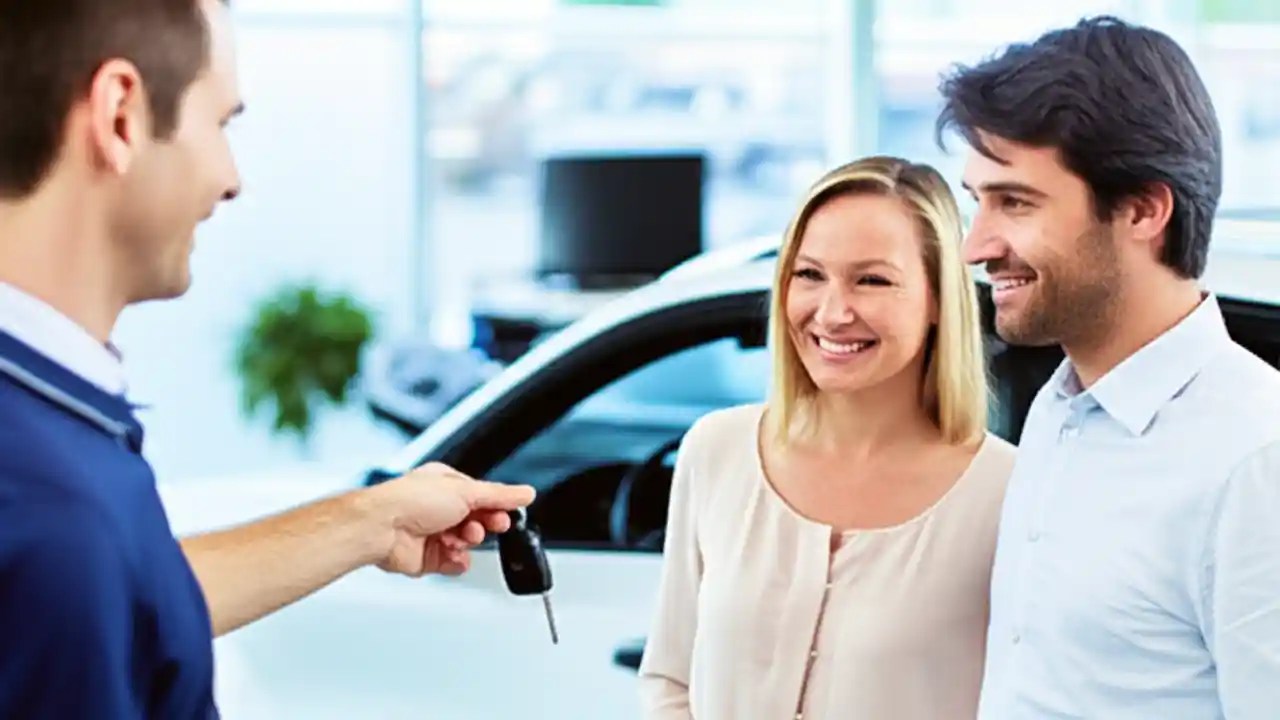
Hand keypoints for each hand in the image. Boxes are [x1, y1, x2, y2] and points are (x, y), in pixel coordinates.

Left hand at [364, 462, 534, 576]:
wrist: (382, 528)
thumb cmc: (409, 501)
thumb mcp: (465, 491)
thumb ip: (499, 496)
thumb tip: (525, 493)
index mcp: (446, 485)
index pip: (481, 497)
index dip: (496, 506)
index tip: (506, 513)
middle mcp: (438, 508)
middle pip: (476, 521)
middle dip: (483, 525)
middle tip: (487, 526)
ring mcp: (432, 533)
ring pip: (466, 544)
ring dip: (467, 543)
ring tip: (460, 538)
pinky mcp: (427, 558)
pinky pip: (453, 563)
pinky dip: (457, 561)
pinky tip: (452, 554)